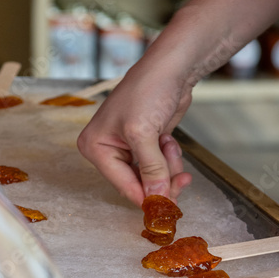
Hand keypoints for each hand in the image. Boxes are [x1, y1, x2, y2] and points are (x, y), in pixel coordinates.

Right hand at [77, 62, 192, 206]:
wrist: (171, 68)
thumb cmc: (147, 91)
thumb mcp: (144, 133)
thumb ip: (151, 169)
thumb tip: (158, 200)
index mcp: (96, 148)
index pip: (123, 185)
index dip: (147, 198)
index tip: (169, 209)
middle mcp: (108, 151)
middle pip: (138, 185)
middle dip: (161, 180)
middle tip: (182, 179)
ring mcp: (129, 149)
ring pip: (153, 178)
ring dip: (167, 167)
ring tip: (169, 144)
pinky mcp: (147, 145)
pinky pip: (160, 167)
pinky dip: (170, 160)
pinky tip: (169, 141)